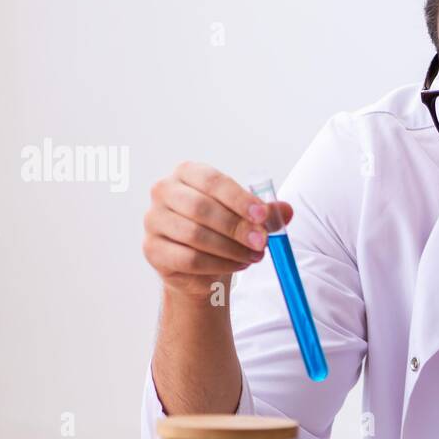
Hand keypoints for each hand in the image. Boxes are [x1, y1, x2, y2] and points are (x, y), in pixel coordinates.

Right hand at [143, 162, 291, 297]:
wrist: (200, 264)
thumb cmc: (223, 230)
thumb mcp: (247, 217)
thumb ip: (267, 213)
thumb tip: (286, 211)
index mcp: (188, 173)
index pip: (212, 181)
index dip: (240, 199)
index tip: (263, 217)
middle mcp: (164, 191)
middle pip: (200, 208)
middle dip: (236, 227)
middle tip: (262, 243)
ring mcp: (154, 220)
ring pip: (194, 235)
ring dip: (230, 249)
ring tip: (254, 256)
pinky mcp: (152, 249)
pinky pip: (188, 259)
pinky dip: (218, 265)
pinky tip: (238, 265)